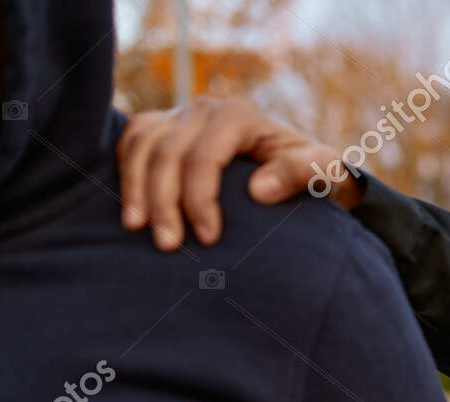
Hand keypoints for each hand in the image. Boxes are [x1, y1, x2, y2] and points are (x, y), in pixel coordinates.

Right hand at [116, 96, 359, 251]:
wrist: (301, 169)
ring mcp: (179, 115)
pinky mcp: (162, 127)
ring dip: (136, 190)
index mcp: (238, 116)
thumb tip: (259, 190)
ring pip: (142, 146)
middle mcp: (204, 109)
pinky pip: (131, 143)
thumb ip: (301, 173)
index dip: (200, 198)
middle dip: (164, 202)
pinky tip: (130, 208)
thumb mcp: (323, 173)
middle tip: (169, 245)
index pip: (205, 156)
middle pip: (168, 153)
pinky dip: (126, 173)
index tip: (208, 237)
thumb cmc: (312, 175)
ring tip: (138, 229)